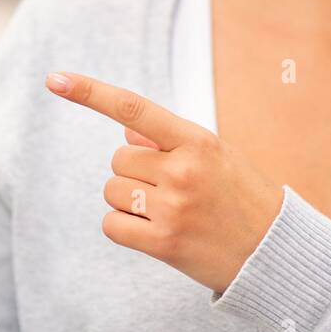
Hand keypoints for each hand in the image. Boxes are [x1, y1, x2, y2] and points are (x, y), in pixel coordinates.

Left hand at [44, 71, 284, 293]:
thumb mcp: (215, 155)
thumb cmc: (240, 197)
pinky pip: (112, 224)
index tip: (55, 79)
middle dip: (135, 172)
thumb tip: (126, 132)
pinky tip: (155, 232)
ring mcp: (174, 208)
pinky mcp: (164, 243)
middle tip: (172, 190)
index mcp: (197, 140)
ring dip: (129, 201)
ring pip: (113, 191)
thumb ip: (170, 140)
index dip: (91, 92)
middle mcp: (183, 170)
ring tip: (170, 212)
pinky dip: (124, 227)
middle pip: (119, 159)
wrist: (275, 252)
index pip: (133, 108)